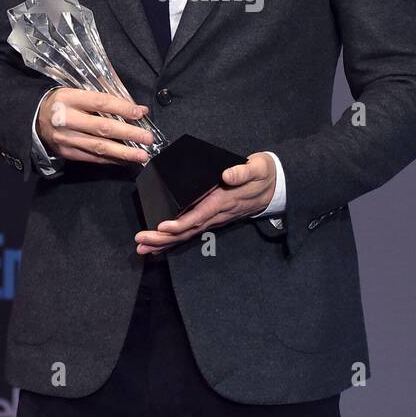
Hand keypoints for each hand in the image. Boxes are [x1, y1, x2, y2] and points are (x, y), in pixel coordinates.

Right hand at [36, 87, 153, 165]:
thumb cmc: (63, 102)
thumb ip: (103, 98)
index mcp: (69, 98)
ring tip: (142, 155)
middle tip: (148, 138)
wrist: (34, 119)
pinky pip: (92, 158)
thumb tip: (136, 109)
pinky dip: (111, 159)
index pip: (100, 103)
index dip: (122, 108)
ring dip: (124, 152)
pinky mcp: (66, 153)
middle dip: (128, 134)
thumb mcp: (76, 92)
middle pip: (102, 128)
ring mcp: (65, 139)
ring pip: (99, 147)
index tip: (140, 113)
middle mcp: (66, 119)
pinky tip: (125, 160)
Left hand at [135, 152, 275, 254]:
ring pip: (187, 234)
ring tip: (142, 248)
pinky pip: (191, 232)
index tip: (163, 227)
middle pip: (187, 230)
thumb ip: (242, 171)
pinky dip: (173, 240)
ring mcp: (214, 219)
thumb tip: (227, 174)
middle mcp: (217, 214)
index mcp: (223, 201)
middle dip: (163, 238)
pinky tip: (158, 246)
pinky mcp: (212, 219)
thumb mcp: (257, 168)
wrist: (274, 187)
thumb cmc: (262, 175)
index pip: (199, 215)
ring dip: (164, 243)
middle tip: (141, 242)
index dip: (181, 223)